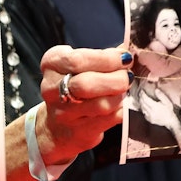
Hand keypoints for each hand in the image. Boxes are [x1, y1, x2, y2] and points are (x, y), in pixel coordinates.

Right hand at [33, 45, 129, 165]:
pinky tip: (120, 105)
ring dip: (119, 96)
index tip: (125, 57)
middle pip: (86, 83)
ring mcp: (63, 113)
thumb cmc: (74, 88)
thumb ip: (103, 56)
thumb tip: (128, 49)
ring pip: (100, 104)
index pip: (77, 60)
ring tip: (122, 91)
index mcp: (52, 64)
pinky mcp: (79, 131)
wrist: (57, 125)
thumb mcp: (80, 66)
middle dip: (115, 79)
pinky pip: (109, 120)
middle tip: (128, 77)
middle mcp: (52, 89)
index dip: (106, 59)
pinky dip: (121, 111)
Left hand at [138, 87, 178, 129]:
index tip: (142, 91)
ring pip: (142, 108)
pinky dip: (143, 109)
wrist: (170, 121)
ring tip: (142, 99)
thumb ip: (161, 95)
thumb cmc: (169, 110)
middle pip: (142, 103)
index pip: (145, 99)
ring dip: (141, 103)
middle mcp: (150, 112)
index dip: (142, 94)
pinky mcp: (149, 119)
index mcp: (154, 106)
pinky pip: (144, 113)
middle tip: (141, 94)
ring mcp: (149, 116)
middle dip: (141, 97)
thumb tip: (156, 90)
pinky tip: (145, 106)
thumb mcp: (167, 102)